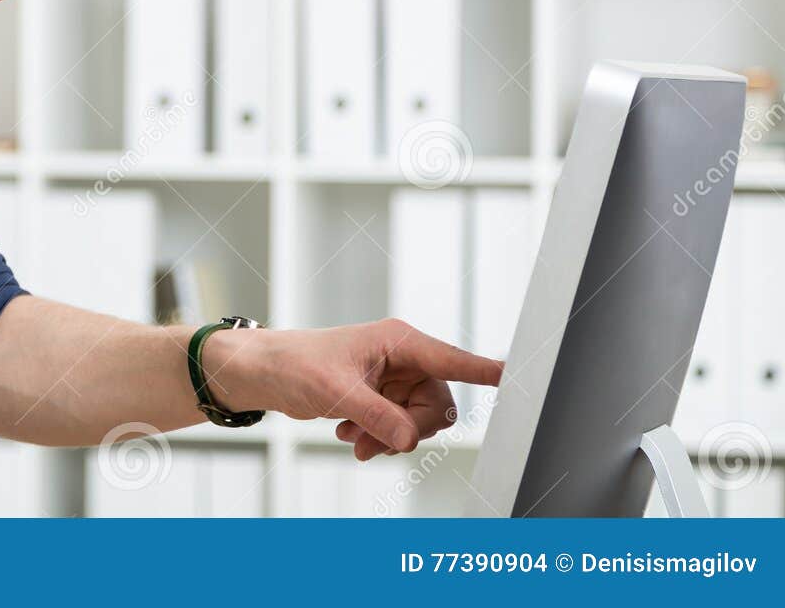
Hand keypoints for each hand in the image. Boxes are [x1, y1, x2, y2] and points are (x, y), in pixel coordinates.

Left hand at [206, 318, 502, 459]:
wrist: (266, 374)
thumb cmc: (295, 365)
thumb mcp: (336, 392)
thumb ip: (378, 417)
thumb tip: (409, 440)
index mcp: (398, 341)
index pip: (453, 358)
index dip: (486, 370)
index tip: (518, 375)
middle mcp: (402, 357)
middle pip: (438, 404)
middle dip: (410, 430)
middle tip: (379, 442)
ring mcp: (393, 378)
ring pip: (419, 421)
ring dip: (391, 437)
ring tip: (356, 441)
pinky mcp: (382, 395)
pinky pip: (401, 426)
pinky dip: (381, 438)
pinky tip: (351, 437)